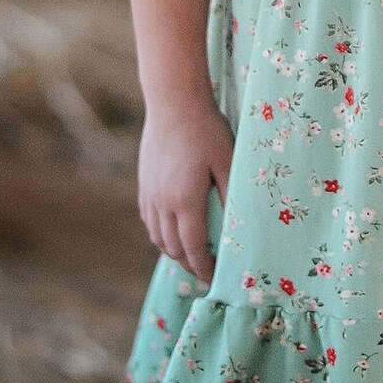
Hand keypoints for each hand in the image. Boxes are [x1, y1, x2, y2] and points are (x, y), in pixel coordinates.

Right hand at [138, 96, 233, 284]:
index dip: (203, 267)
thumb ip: (231, 194)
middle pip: (172, 248)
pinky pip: (149, 220)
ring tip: (190, 257)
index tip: (214, 280)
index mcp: (185, 200)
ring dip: (173, 252)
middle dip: (189, 264)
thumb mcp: (227, 160)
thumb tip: (239, 225)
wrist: (173, 102)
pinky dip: (160, 234)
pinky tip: (172, 232)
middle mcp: (162, 203)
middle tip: (206, 272)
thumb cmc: (206, 129)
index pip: (193, 247)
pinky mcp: (144, 183)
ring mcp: (150, 194)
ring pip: (157, 236)